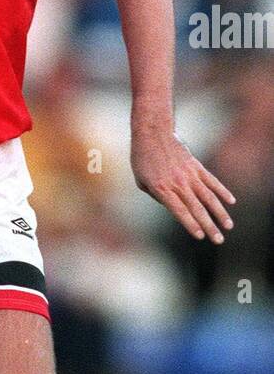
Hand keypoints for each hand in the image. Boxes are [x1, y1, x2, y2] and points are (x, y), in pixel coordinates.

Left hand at [131, 126, 234, 243]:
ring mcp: (190, 175)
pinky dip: (222, 191)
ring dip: (220, 213)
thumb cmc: (142, 159)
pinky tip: (231, 201)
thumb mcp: (141, 182)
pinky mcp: (196, 166)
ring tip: (228, 226)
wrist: (153, 134)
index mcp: (163, 189)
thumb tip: (173, 207)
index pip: (180, 212)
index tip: (201, 236)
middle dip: (209, 226)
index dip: (191, 225)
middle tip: (218, 240)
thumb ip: (157, 197)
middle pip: (197, 209)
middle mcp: (179, 184)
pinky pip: (212, 181)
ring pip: (209, 197)